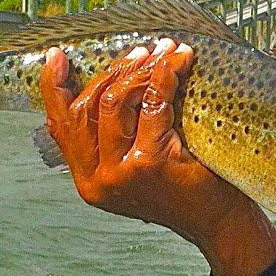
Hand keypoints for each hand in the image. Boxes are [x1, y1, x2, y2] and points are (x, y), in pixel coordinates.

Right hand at [39, 40, 275, 275]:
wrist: (221, 223)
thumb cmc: (183, 191)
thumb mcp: (132, 172)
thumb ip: (104, 144)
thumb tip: (76, 95)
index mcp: (89, 181)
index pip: (62, 126)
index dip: (54, 88)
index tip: (56, 57)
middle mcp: (100, 179)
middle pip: (88, 108)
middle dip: (114, 73)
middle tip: (139, 52)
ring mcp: (124, 171)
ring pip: (116, 102)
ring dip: (139, 70)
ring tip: (161, 52)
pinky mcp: (152, 161)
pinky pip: (152, 103)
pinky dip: (165, 76)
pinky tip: (178, 62)